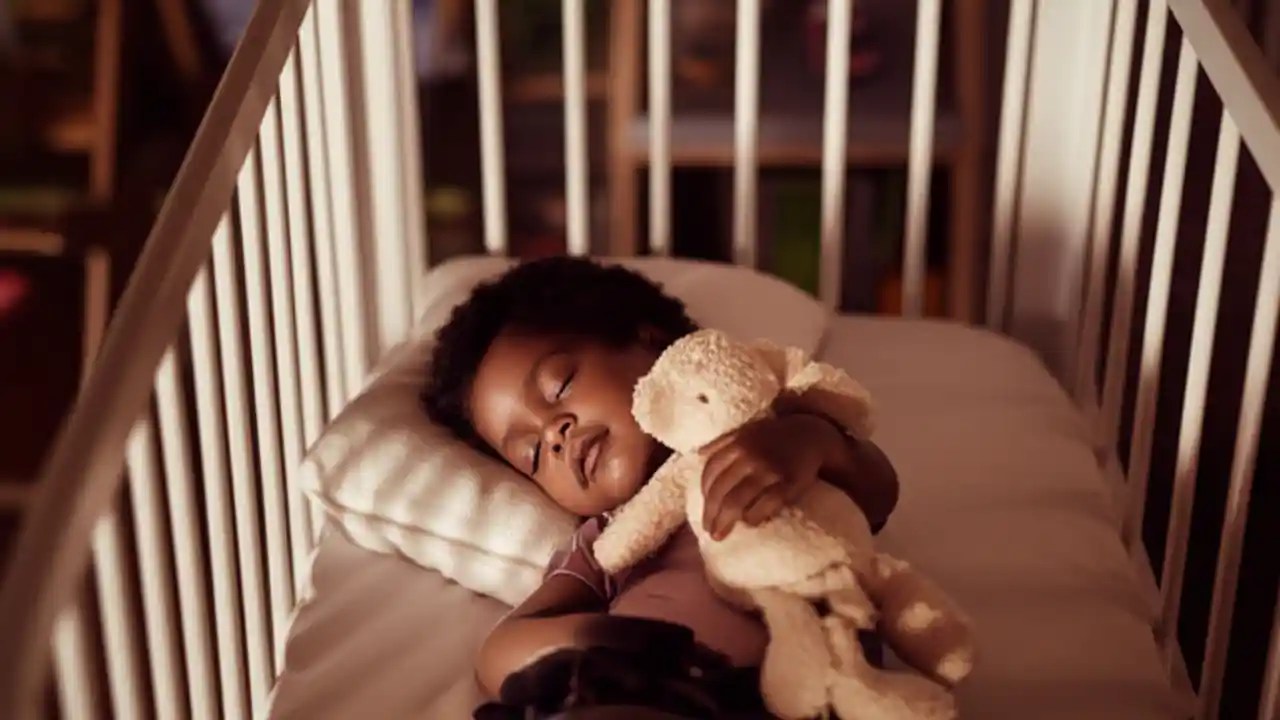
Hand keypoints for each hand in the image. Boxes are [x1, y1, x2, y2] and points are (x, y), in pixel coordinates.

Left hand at [700, 413, 848, 539]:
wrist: (812, 435)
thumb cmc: (775, 437)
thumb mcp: (746, 431)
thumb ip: (723, 441)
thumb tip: (699, 454)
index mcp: (736, 444)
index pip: (710, 472)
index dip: (704, 495)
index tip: (705, 509)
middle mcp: (748, 456)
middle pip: (720, 491)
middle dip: (711, 514)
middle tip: (710, 530)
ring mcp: (767, 471)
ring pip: (736, 502)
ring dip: (725, 522)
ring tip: (720, 535)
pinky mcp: (787, 485)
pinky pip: (763, 507)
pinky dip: (752, 519)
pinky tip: (749, 523)